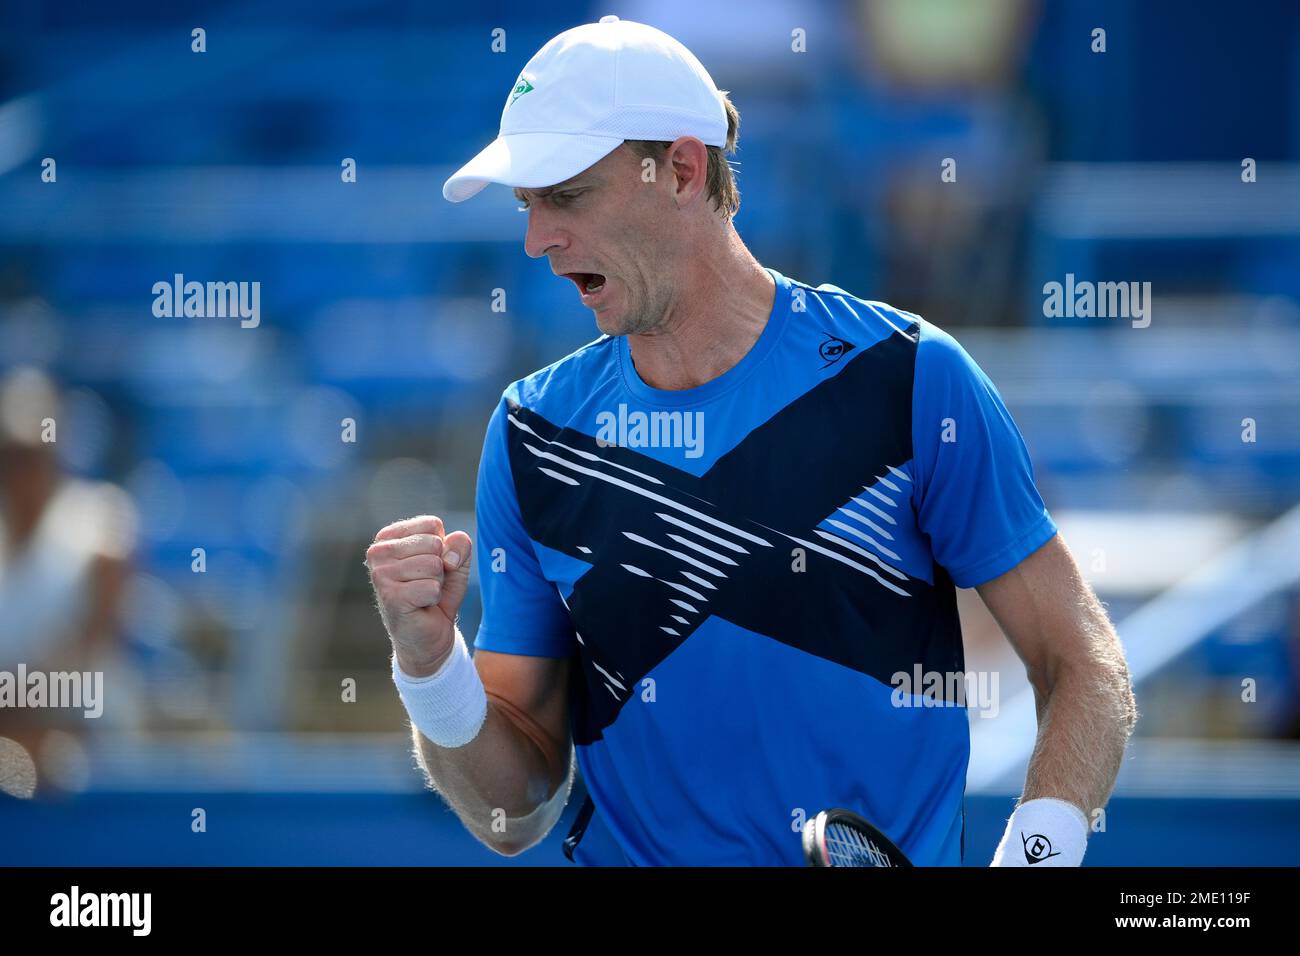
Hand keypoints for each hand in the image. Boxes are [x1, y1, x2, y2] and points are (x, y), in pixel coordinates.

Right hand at [365, 515, 473, 676]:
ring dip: (436, 584)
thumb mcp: (455, 562)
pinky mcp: (389, 596)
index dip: (443, 548)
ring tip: (422, 594)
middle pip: (433, 544)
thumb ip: (459, 546)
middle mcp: (378, 552)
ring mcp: (380, 574)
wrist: (428, 635)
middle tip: (426, 584)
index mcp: (389, 537)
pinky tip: (420, 606)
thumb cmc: (436, 593)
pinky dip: (433, 599)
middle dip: (440, 567)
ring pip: (433, 565)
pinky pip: (431, 588)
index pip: (432, 524)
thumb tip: (448, 555)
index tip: (430, 566)